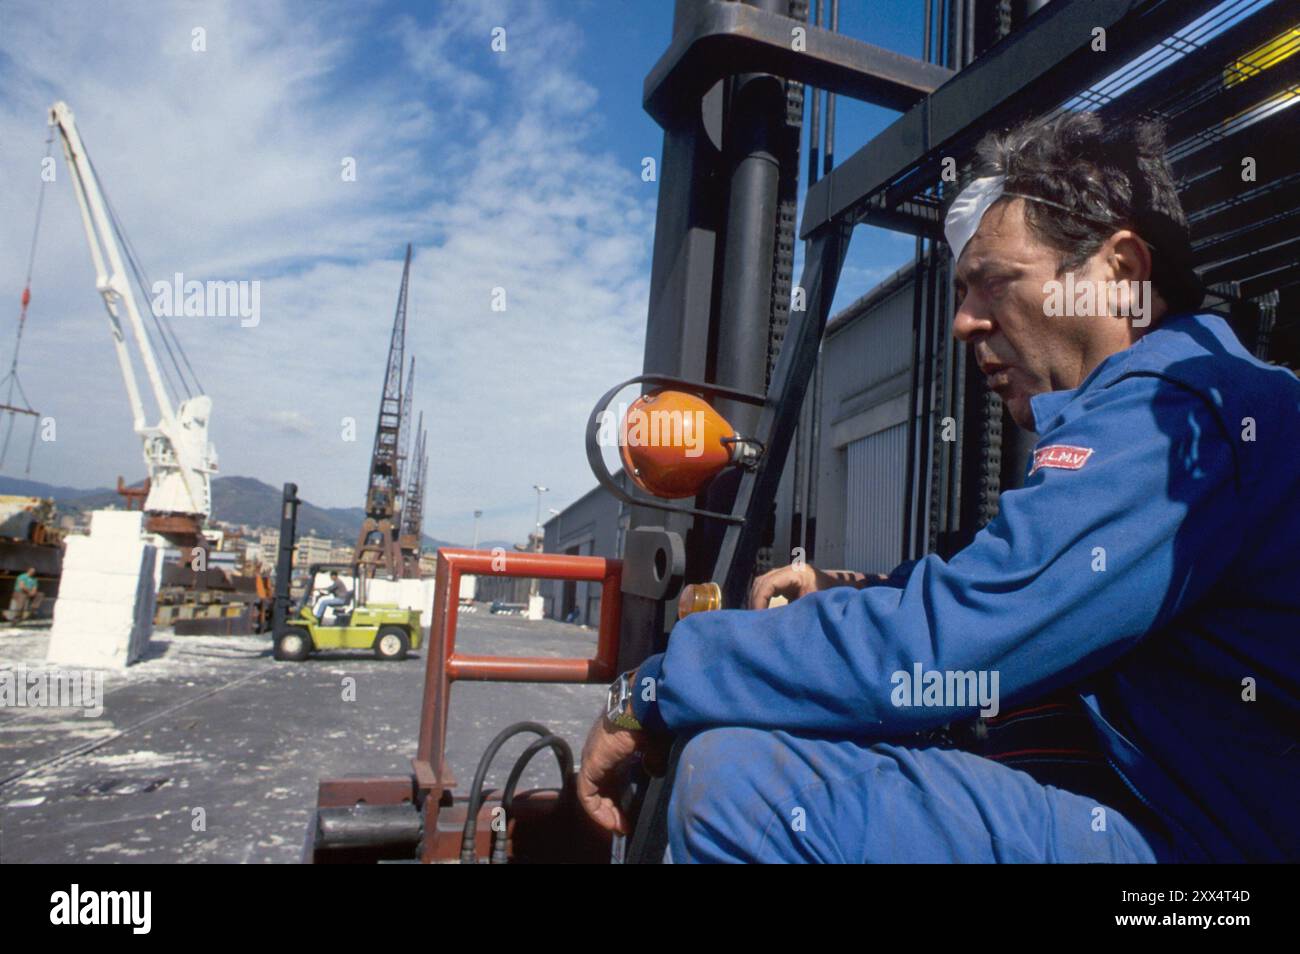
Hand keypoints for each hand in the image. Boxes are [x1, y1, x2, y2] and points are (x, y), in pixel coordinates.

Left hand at [577, 715, 666, 833]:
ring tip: (619, 827)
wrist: (642, 706)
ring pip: (591, 792)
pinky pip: (587, 793)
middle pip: (600, 786)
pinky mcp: (591, 763)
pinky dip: (596, 810)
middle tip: (624, 825)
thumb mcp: (654, 744)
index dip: (618, 796)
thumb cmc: (651, 720)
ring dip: (604, 812)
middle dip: (612, 808)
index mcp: (613, 745)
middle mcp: (599, 751)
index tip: (629, 812)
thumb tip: (654, 770)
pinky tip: (610, 821)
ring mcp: (592, 757)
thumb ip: (653, 760)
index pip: (609, 776)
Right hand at [748, 563, 888, 608]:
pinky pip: (769, 589)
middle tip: (753, 621)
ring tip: (756, 619)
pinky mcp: (788, 583)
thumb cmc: (835, 598)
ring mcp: (788, 575)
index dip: (760, 599)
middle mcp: (790, 570)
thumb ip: (795, 613)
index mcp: (798, 573)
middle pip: (762, 581)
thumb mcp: (815, 607)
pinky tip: (762, 614)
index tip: (758, 616)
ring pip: (762, 584)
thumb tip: (775, 625)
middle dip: (755, 600)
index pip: (769, 582)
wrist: (848, 592)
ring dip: (757, 600)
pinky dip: (763, 600)